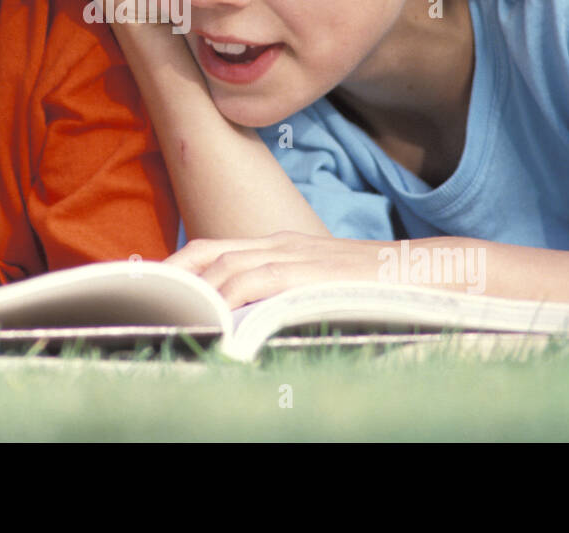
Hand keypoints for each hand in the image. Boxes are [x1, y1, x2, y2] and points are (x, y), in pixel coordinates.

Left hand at [165, 231, 398, 308]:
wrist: (425, 271)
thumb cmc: (371, 286)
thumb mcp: (318, 285)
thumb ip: (283, 295)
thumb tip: (248, 323)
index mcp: (277, 244)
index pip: (212, 249)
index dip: (177, 264)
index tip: (149, 284)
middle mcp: (279, 244)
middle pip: (208, 252)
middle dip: (172, 275)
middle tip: (143, 298)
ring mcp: (295, 255)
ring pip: (228, 267)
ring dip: (198, 292)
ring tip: (173, 315)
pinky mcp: (312, 272)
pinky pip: (261, 281)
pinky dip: (233, 298)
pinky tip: (217, 318)